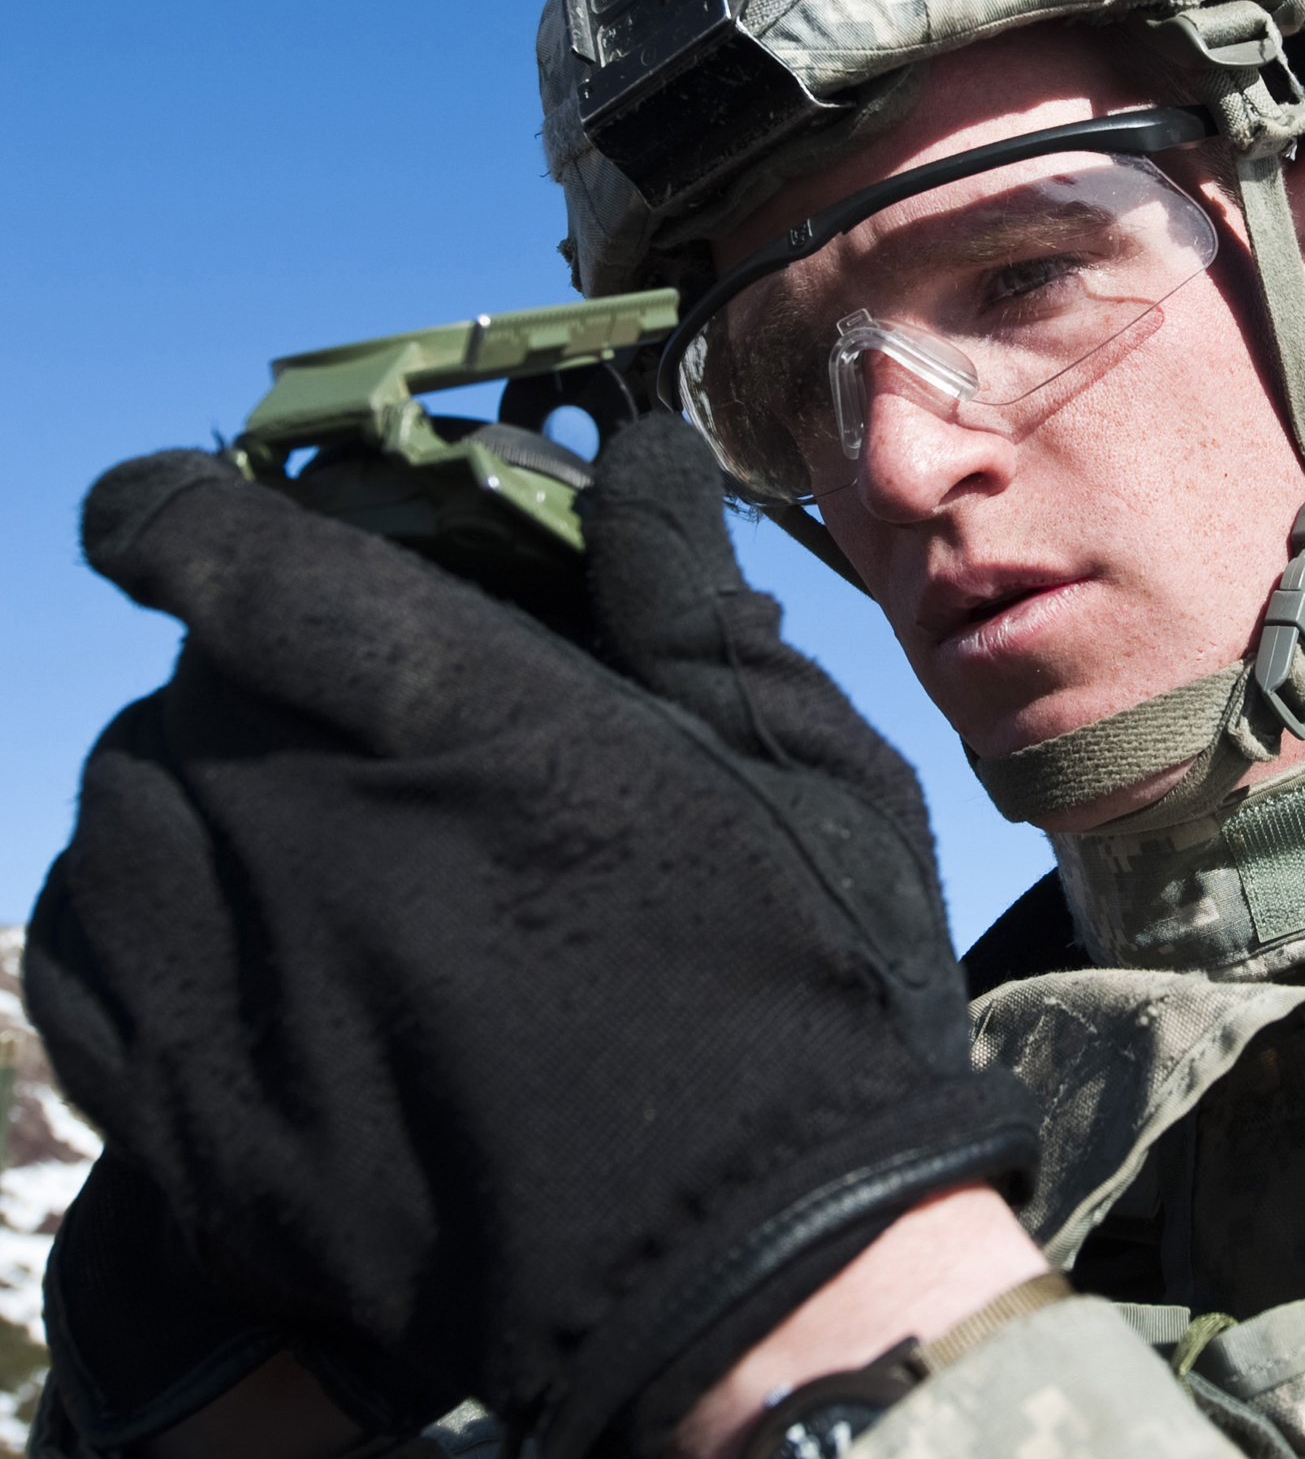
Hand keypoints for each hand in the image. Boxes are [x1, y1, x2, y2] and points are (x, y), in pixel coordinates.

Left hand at [28, 418, 1035, 1456]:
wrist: (754, 1261)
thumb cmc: (804, 986)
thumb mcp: (799, 762)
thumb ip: (684, 595)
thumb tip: (636, 453)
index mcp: (469, 719)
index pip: (234, 556)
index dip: (176, 509)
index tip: (167, 507)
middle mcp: (311, 831)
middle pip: (181, 690)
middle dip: (248, 675)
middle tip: (351, 725)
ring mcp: (231, 987)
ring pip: (119, 822)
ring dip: (191, 800)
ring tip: (309, 847)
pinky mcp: (192, 1121)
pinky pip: (90, 965)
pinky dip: (144, 923)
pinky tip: (250, 950)